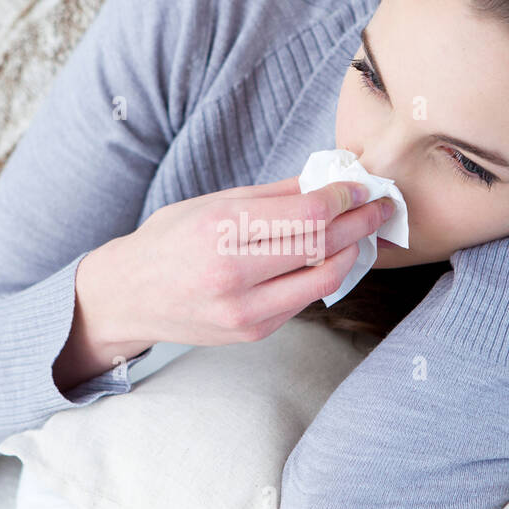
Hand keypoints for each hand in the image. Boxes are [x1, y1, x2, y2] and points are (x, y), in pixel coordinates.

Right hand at [83, 176, 395, 347]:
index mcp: (221, 229)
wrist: (129, 297)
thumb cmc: (169, 241)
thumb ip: (273, 193)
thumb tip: (326, 176)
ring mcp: (244, 310)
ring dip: (351, 252)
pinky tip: (331, 257)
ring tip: (363, 232)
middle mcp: (233, 273)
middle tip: (379, 206)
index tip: (359, 185)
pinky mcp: (253, 332)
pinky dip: (323, 275)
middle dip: (360, 222)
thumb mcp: (213, 203)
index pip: (307, 214)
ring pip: (323, 279)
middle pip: (322, 245)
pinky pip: (304, 299)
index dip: (343, 197)